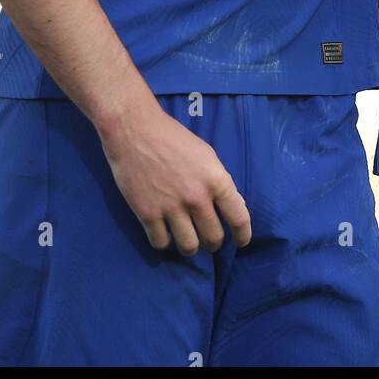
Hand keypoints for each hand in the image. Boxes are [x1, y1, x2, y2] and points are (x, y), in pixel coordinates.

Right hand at [98, 99, 251, 255]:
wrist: (135, 130)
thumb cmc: (173, 138)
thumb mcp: (206, 155)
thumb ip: (218, 182)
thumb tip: (232, 206)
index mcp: (216, 179)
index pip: (238, 218)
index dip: (243, 235)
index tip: (240, 242)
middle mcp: (197, 197)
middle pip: (213, 238)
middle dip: (213, 243)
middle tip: (209, 240)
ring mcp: (172, 207)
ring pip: (189, 247)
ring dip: (191, 248)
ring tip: (188, 242)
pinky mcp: (147, 214)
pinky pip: (161, 243)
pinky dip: (165, 242)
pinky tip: (165, 234)